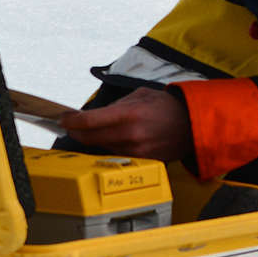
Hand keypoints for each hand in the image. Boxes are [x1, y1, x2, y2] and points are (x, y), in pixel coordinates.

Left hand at [56, 86, 191, 162]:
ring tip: (88, 130)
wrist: (193, 125)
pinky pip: (116, 154)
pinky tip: (108, 139)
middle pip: (90, 138)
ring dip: (92, 139)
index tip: (63, 119)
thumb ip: (115, 106)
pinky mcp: (141, 160)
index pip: (89, 121)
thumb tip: (93, 115)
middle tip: (69, 126)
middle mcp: (130, 134)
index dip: (71, 121)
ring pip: (101, 147)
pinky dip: (108, 146)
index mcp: (129, 114)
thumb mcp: (139, 96)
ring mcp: (136, 150)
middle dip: (76, 131)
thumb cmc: (166, 106)